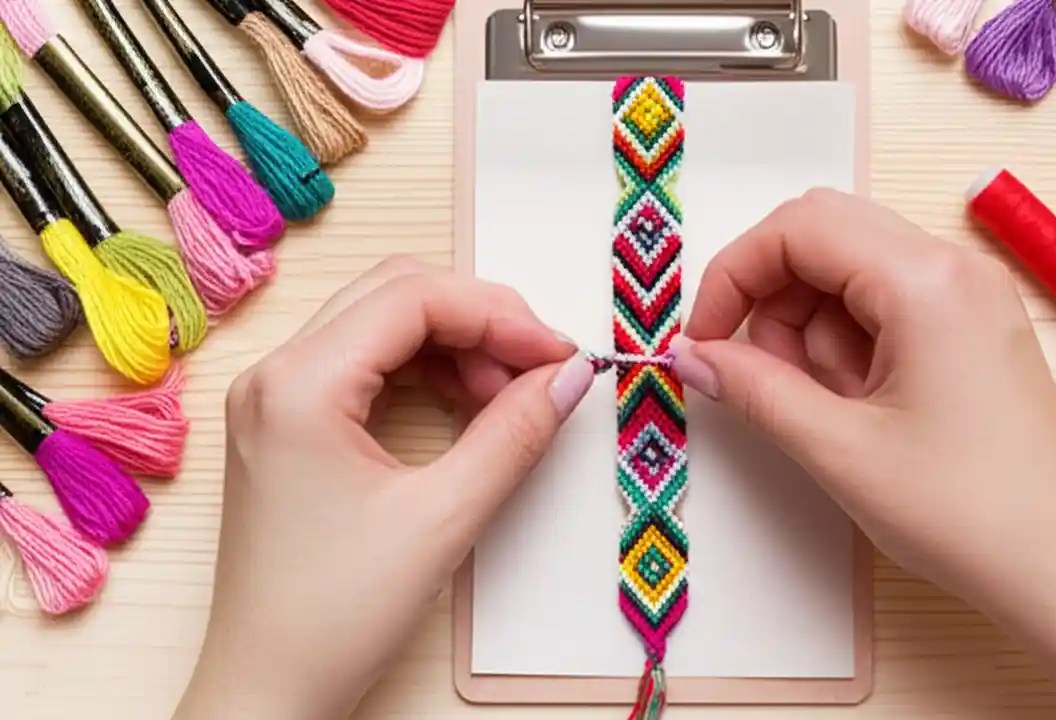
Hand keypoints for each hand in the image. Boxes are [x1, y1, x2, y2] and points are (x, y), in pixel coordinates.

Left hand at [175, 257, 593, 718]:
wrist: (269, 689)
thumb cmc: (335, 615)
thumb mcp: (443, 518)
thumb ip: (514, 434)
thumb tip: (569, 377)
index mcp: (298, 385)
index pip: (413, 299)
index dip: (499, 316)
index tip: (559, 355)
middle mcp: (276, 375)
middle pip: (394, 295)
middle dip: (479, 321)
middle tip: (540, 367)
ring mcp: (276, 399)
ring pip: (381, 325)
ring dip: (455, 345)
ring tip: (509, 396)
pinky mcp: (288, 426)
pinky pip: (365, 366)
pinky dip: (424, 372)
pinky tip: (467, 406)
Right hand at [670, 190, 1055, 718]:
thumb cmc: (961, 513)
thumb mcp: (837, 449)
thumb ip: (753, 387)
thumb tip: (687, 352)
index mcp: (925, 280)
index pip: (798, 228)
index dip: (733, 276)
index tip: (704, 341)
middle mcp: (955, 266)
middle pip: (824, 234)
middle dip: (772, 296)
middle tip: (763, 375)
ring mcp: (971, 294)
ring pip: (852, 268)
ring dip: (812, 325)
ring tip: (825, 406)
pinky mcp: (975, 327)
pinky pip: (887, 301)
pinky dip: (850, 340)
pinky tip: (857, 403)